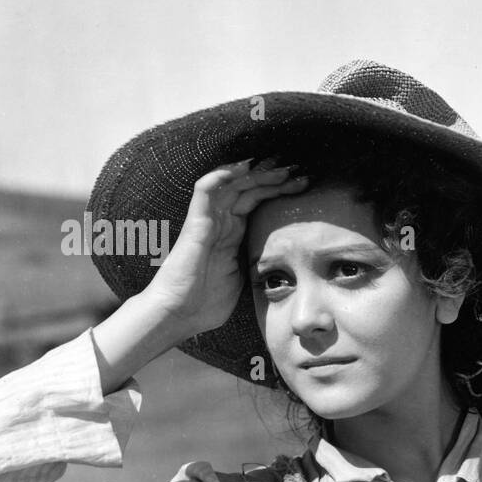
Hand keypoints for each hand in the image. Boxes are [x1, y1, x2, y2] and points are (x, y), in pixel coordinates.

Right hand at [141, 157, 309, 338]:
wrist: (178, 315)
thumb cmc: (205, 303)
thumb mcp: (243, 278)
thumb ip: (255, 262)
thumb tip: (280, 261)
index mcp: (233, 234)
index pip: (257, 201)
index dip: (279, 190)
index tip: (304, 185)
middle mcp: (221, 222)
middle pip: (249, 188)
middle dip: (274, 177)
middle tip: (299, 170)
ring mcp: (208, 221)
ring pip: (232, 184)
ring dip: (256, 173)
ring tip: (280, 167)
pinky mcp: (196, 224)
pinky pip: (206, 191)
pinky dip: (222, 175)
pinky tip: (243, 167)